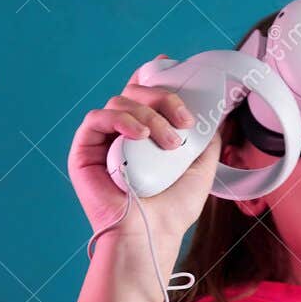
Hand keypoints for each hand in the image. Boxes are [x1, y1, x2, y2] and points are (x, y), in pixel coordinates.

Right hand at [67, 56, 223, 243]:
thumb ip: (206, 139)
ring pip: (120, 102)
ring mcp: (103, 140)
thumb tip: (215, 115)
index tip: (171, 67)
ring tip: (168, 143)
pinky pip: (97, 118)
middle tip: (184, 122)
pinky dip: (120, 118)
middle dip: (163, 98)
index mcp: (146, 133)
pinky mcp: (84, 150)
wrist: (152, 234)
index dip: (154, 75)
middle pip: (135, 92)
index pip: (144, 92)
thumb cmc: (173, 210)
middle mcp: (122, 133)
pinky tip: (139, 135)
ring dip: (149, 115)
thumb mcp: (201, 168)